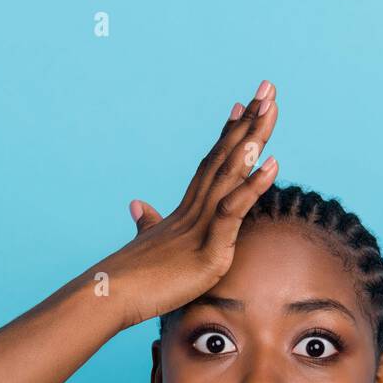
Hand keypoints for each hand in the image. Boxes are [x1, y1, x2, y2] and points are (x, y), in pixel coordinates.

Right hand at [101, 79, 279, 329]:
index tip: (244, 105)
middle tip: (268, 87)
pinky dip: (253, 186)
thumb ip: (147, 223)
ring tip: (271, 107)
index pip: (212, 163)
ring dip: (253, 140)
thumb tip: (138, 206)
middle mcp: (194, 209)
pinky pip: (234, 211)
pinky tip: (272, 164)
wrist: (111, 296)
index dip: (229, 134)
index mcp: (186, 211)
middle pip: (226, 157)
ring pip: (230, 174)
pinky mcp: (208, 249)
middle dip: (249, 123)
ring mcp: (201, 226)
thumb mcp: (147, 244)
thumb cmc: (131, 277)